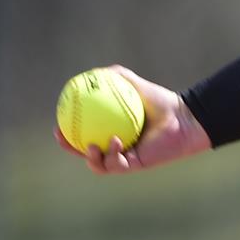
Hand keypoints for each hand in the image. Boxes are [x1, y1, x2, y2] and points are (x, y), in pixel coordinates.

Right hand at [54, 65, 212, 174]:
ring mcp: (125, 159)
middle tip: (63, 138)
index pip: (83, 134)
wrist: (182, 118)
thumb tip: (91, 73)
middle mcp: (116, 147)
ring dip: (92, 157)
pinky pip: (120, 164)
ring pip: (100, 164)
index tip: (58, 125)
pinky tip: (115, 141)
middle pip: (85, 153)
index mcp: (110, 131)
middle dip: (71, 149)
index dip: (67, 134)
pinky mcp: (136, 166)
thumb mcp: (135, 84)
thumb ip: (115, 76)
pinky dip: (115, 154)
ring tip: (90, 145)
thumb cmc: (160, 101)